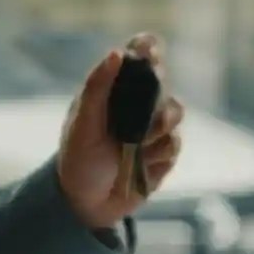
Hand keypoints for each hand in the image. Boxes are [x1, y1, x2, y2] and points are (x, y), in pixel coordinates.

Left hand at [58, 33, 185, 229]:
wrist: (86, 205)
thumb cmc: (77, 160)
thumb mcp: (82, 124)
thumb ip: (97, 88)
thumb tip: (116, 53)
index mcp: (113, 89)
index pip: (139, 55)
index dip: (149, 49)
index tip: (150, 54)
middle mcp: (136, 103)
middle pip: (163, 82)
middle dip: (155, 99)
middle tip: (138, 119)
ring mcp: (153, 128)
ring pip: (175, 114)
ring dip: (156, 130)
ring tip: (135, 145)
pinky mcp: (163, 153)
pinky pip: (175, 145)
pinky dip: (158, 155)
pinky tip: (140, 165)